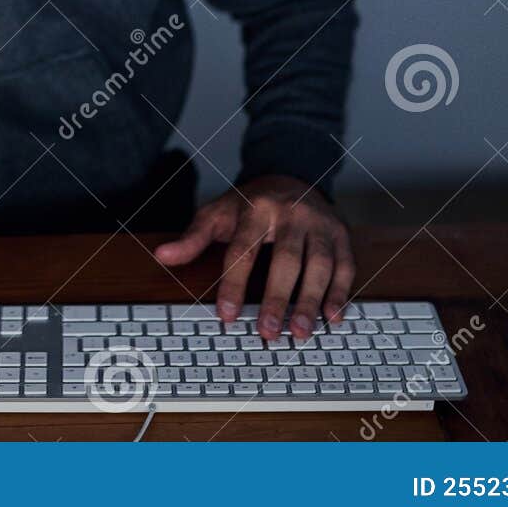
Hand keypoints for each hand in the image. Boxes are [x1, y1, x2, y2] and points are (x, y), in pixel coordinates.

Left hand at [154, 175, 353, 341]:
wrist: (291, 174)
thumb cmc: (251, 203)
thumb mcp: (218, 212)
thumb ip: (193, 237)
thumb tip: (162, 255)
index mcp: (257, 208)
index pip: (244, 249)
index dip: (234, 284)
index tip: (226, 315)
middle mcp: (293, 213)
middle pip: (287, 260)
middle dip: (277, 298)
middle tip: (268, 332)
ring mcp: (321, 223)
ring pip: (320, 265)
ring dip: (311, 301)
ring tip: (300, 332)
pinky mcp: (341, 233)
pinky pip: (345, 265)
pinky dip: (341, 293)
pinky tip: (332, 317)